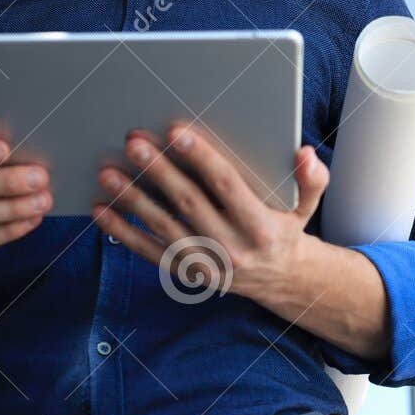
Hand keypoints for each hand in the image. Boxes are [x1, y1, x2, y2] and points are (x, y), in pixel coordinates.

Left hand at [91, 120, 327, 304]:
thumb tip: (305, 153)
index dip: (201, 158)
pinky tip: (102, 210)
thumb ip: (313, 180)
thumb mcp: (308, 207)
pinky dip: (123, 233)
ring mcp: (206, 264)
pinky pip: (149, 252)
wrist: (281, 282)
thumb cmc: (288, 231)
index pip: (227, 186)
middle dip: (159, 171)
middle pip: (189, 203)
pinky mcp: (187, 273)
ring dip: (133, 200)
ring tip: (108, 173)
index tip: (177, 131)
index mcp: (261, 226)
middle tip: (133, 142)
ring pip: (164, 227)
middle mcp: (232, 247)